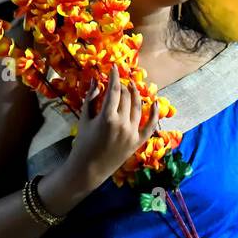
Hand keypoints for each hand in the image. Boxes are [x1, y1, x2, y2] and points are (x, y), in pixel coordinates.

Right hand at [66, 66, 159, 187]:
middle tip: (119, 81)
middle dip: (122, 86)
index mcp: (107, 117)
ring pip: (138, 106)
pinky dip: (154, 113)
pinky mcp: (138, 142)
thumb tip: (97, 80)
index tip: (114, 67)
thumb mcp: (85, 119)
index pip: (114, 90)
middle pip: (126, 97)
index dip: (115, 76)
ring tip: (131, 86)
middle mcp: (123, 123)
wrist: (89, 170)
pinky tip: (155, 102)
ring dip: (135, 94)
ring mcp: (132, 133)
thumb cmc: (82, 144)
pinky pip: (151, 125)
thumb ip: (91, 98)